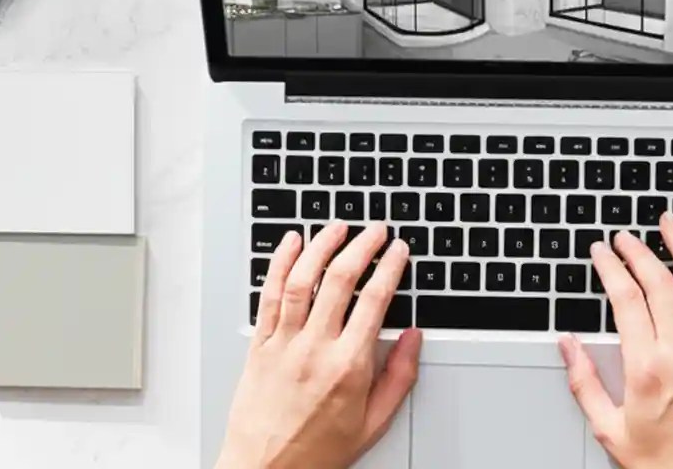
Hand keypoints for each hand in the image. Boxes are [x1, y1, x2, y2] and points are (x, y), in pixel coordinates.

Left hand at [216, 221, 421, 468]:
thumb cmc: (316, 453)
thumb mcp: (373, 422)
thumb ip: (399, 377)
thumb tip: (414, 339)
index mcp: (348, 367)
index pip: (375, 300)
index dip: (391, 268)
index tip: (399, 251)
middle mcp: (315, 349)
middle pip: (340, 280)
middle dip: (362, 246)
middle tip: (376, 230)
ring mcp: (283, 344)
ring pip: (303, 280)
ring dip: (322, 246)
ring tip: (338, 227)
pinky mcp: (258, 346)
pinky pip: (269, 296)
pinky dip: (280, 264)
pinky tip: (291, 245)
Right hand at [559, 214, 672, 468]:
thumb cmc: (664, 464)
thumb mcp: (609, 429)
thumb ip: (585, 383)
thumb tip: (568, 346)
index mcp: (647, 368)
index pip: (626, 299)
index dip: (611, 268)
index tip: (600, 252)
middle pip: (660, 283)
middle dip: (638, 252)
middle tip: (624, 237)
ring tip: (669, 225)